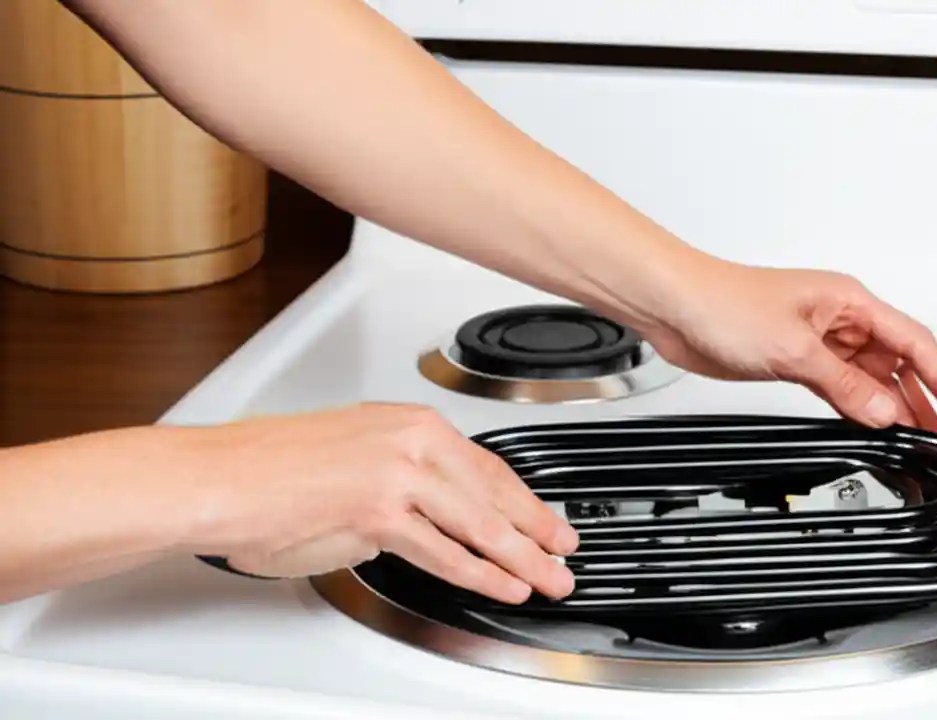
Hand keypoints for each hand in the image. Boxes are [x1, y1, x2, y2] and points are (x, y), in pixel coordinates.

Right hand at [183, 403, 577, 603]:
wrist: (222, 478)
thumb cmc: (272, 466)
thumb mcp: (355, 448)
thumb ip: (402, 471)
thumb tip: (431, 503)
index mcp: (409, 423)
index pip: (487, 463)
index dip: (524, 497)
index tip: (545, 516)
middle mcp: (411, 442)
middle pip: (495, 492)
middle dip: (538, 528)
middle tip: (565, 550)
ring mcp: (398, 477)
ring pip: (480, 524)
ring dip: (522, 558)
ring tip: (548, 579)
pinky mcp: (379, 514)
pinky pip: (444, 552)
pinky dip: (481, 574)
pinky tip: (503, 585)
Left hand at [640, 259, 936, 440]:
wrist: (674, 305)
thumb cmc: (724, 303)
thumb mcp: (794, 349)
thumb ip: (844, 385)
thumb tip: (885, 413)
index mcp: (851, 302)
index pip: (917, 345)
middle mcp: (841, 319)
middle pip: (901, 363)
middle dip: (932, 399)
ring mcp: (819, 340)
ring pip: (873, 378)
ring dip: (896, 408)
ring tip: (925, 439)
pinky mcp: (795, 359)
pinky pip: (843, 386)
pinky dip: (860, 408)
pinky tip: (875, 428)